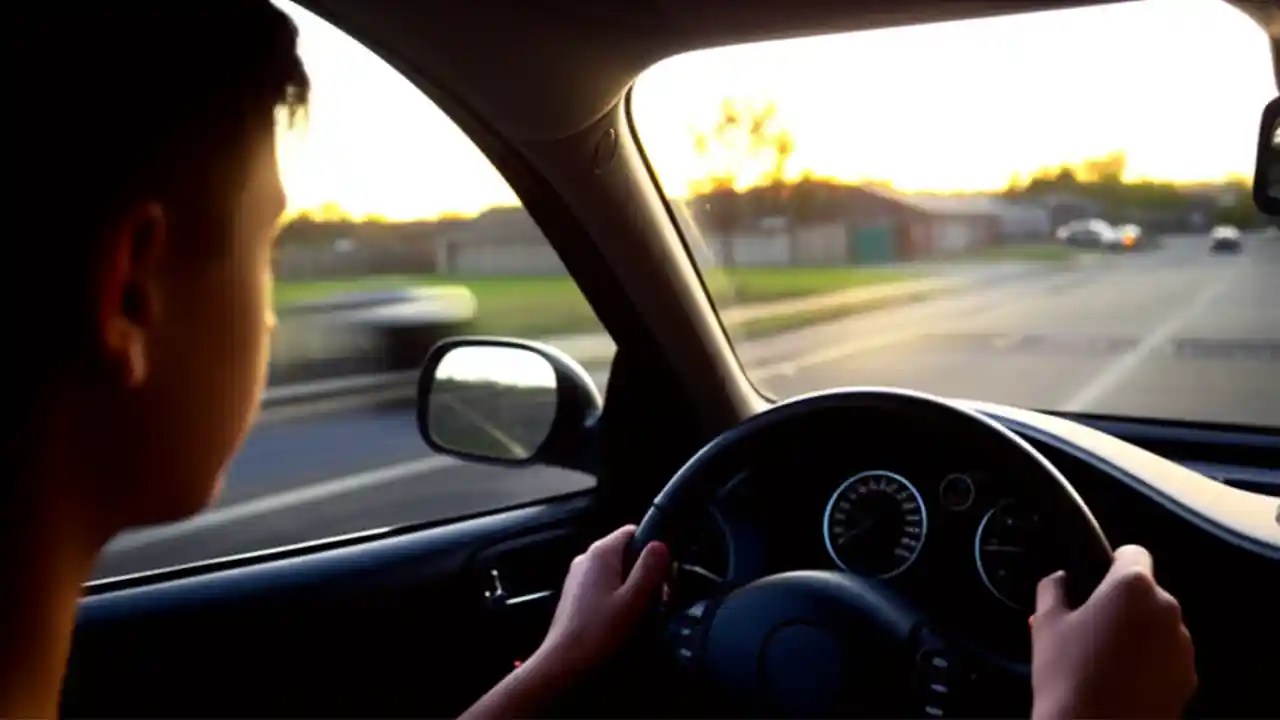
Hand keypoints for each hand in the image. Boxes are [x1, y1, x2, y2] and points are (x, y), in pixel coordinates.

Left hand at [530, 525, 668, 678]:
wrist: (563, 661)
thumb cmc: (599, 630)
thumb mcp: (634, 600)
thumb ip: (649, 569)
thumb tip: (660, 544)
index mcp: (601, 552)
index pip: (634, 531)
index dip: (653, 548)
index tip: (663, 573)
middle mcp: (587, 557)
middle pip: (625, 551)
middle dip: (643, 571)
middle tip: (656, 597)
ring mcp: (577, 574)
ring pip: (615, 569)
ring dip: (631, 586)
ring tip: (638, 611)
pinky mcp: (574, 592)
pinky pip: (603, 583)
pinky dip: (615, 595)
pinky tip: (619, 618)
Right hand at [1031, 545, 1195, 719]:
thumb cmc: (1068, 679)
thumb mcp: (1046, 623)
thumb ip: (1053, 588)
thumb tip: (1058, 580)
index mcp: (1131, 588)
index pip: (1131, 552)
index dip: (1110, 562)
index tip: (1096, 579)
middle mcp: (1166, 611)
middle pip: (1144, 592)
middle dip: (1119, 604)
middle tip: (1088, 626)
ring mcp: (1181, 647)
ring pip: (1156, 625)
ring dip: (1135, 633)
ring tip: (1102, 657)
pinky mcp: (1187, 677)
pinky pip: (1166, 656)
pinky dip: (1148, 661)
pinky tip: (1119, 678)